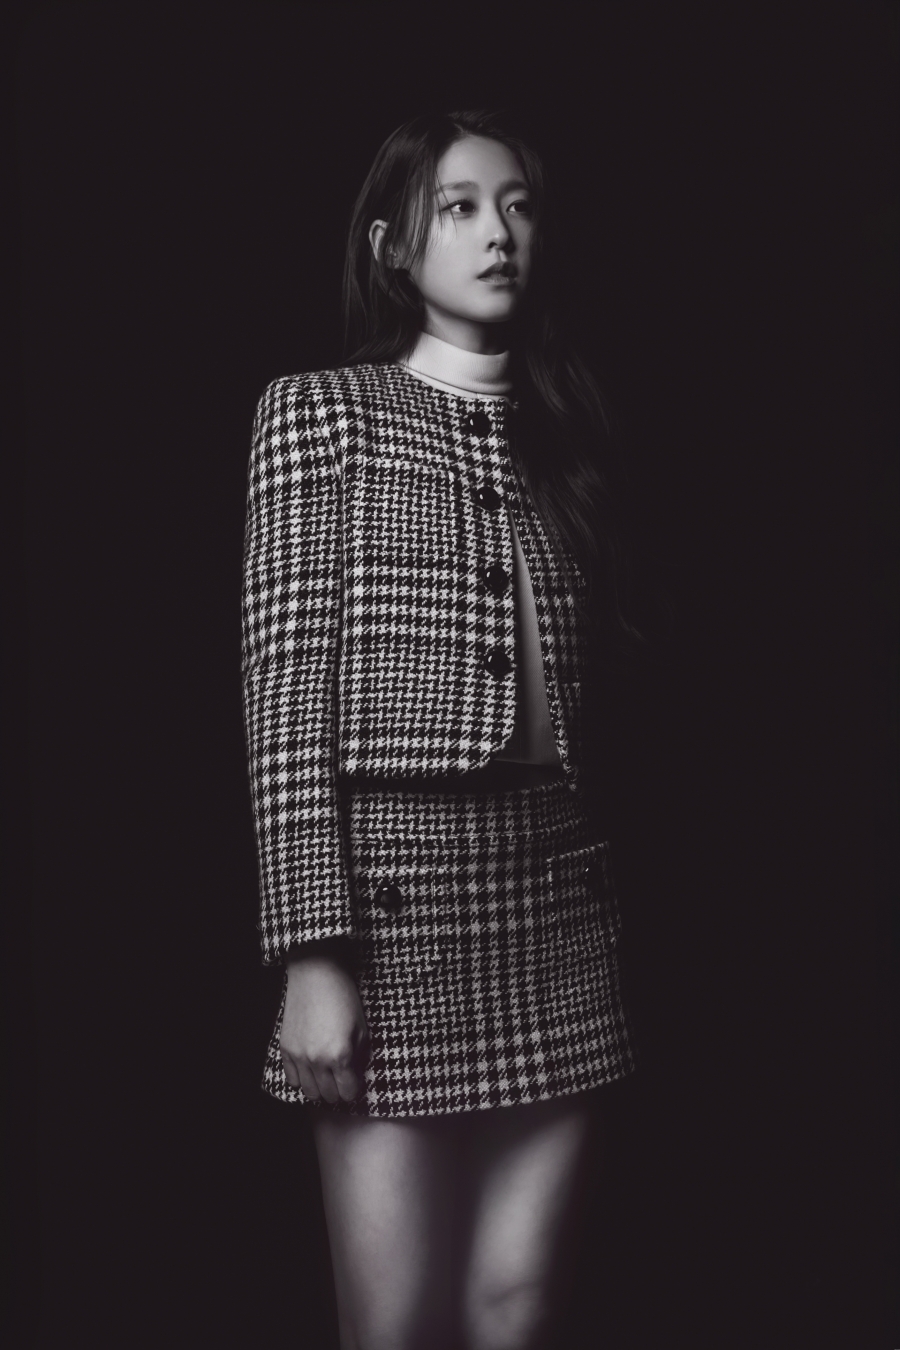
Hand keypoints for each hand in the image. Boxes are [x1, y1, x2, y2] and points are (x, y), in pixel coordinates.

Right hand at [280, 947, 369, 1104]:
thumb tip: (357, 1075)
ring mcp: (298, 1056)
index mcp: (340, 1056)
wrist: (316, 974)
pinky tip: (311, 1069)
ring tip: (328, 1077)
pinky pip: (291, 1079)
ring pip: (309, 1092)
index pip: (349, 1093)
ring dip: (320, 1088)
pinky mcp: (285, 1049)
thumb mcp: (362, 1028)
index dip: (355, 1090)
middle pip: (329, 1096)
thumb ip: (361, 1057)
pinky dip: (302, 1079)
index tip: (357, 1083)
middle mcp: (317, 1061)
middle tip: (344, 1079)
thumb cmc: (344, 997)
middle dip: (339, 1091)